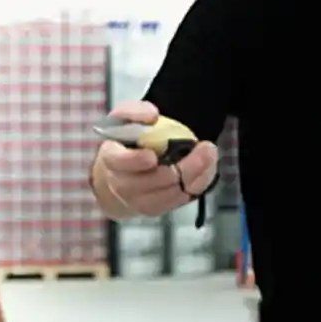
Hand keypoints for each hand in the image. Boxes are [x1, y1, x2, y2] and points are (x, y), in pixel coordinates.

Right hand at [95, 100, 218, 216]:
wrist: (118, 173)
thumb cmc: (123, 143)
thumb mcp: (123, 119)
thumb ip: (136, 111)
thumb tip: (152, 116)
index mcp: (110, 159)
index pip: (119, 162)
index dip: (134, 161)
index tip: (152, 156)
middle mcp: (121, 185)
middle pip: (154, 181)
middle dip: (183, 167)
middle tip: (205, 148)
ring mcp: (138, 201)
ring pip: (171, 193)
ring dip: (196, 174)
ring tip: (210, 154)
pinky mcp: (155, 210)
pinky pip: (180, 200)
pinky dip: (197, 184)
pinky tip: (207, 167)